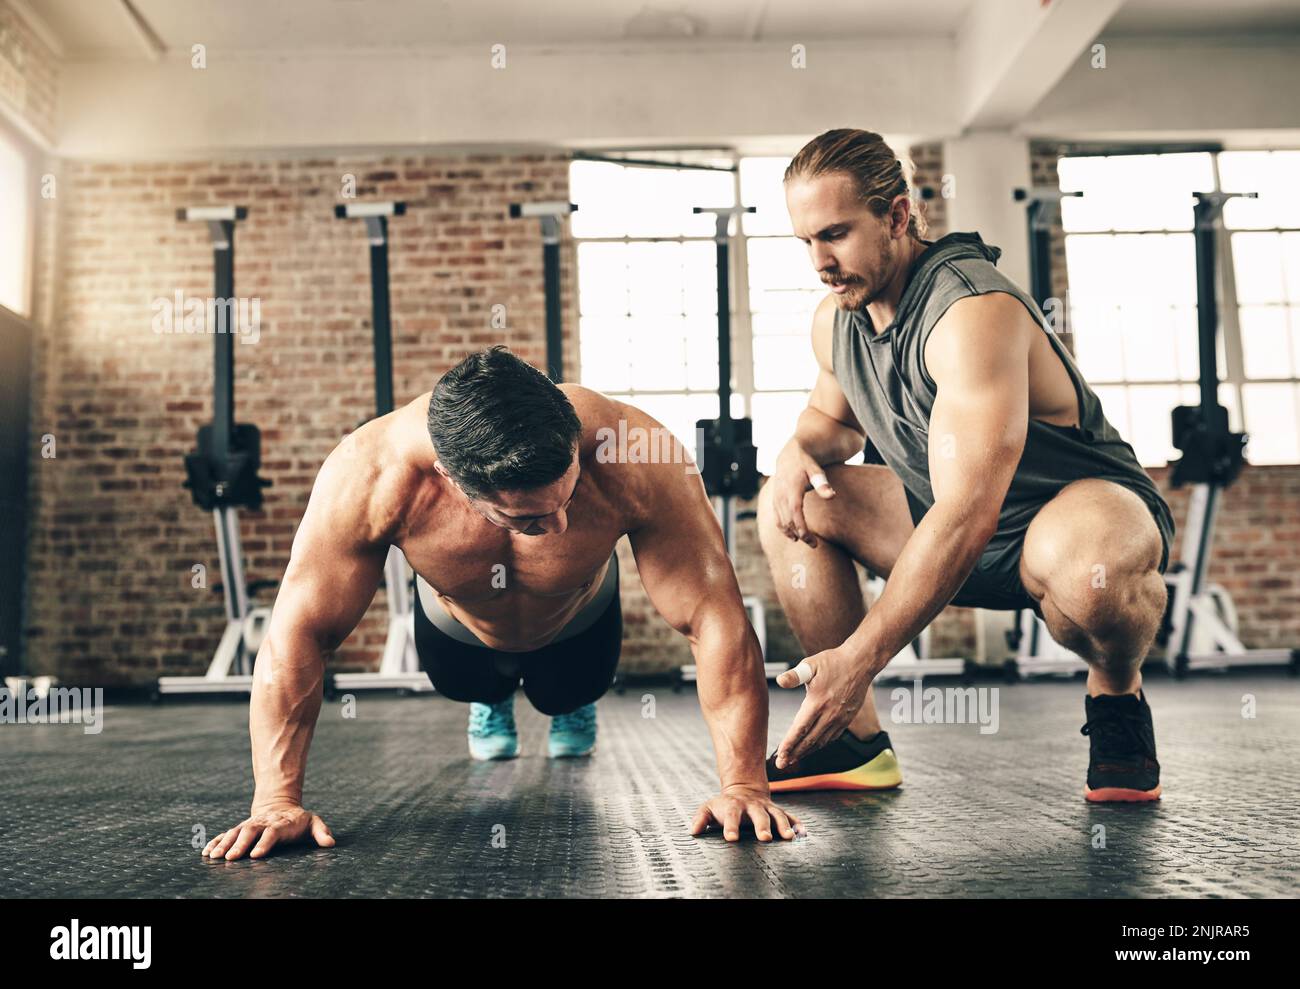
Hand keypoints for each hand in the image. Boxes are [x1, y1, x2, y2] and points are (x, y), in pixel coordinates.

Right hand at [202, 803, 335, 860]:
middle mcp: (262, 823)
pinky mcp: (239, 829)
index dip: (264, 843)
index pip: (272, 833)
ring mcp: (249, 825)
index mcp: (280, 824)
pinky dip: (215, 842)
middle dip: (239, 844)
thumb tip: (331, 843)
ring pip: (234, 833)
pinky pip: (225, 835)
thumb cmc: (298, 820)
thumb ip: (321, 832)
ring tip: (214, 856)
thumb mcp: (313, 822)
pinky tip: (206, 852)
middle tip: (231, 858)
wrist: (280, 805)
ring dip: (224, 844)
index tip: (256, 855)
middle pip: (249, 832)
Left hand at [690, 784, 804, 841]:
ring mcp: (767, 808)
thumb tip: (693, 831)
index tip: (731, 839)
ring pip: (777, 815)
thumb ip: (701, 818)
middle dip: (762, 826)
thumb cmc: (723, 805)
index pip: (732, 816)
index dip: (731, 827)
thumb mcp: (709, 808)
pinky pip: (790, 816)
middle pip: (758, 816)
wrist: (743, 789)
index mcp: (734, 807)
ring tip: (789, 837)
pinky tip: (803, 832)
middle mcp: (753, 807)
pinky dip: (797, 823)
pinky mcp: (777, 811)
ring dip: (784, 825)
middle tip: (765, 838)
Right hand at [771, 442, 835, 546]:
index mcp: (792, 487)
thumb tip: (832, 496)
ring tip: (807, 541)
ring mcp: (776, 499)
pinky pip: (777, 519)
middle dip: (800, 534)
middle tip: (815, 544)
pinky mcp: (774, 502)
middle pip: (788, 520)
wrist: (789, 457)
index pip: (795, 511)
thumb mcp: (816, 471)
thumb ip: (822, 484)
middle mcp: (781, 494)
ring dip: (792, 534)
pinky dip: (784, 530)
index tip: (810, 540)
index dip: (801, 526)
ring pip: (781, 522)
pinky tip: (794, 536)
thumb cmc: (806, 464)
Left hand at [774, 647, 872, 768]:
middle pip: (809, 740)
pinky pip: (832, 737)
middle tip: (781, 765)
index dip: (789, 744)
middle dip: (794, 754)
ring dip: (806, 752)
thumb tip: (780, 681)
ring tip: (793, 759)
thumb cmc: (833, 662)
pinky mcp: (846, 719)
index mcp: (817, 703)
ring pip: (821, 741)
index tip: (780, 756)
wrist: (860, 663)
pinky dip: (820, 745)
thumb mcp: (811, 665)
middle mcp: (829, 714)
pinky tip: (812, 748)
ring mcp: (839, 718)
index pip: (800, 729)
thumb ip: (795, 675)